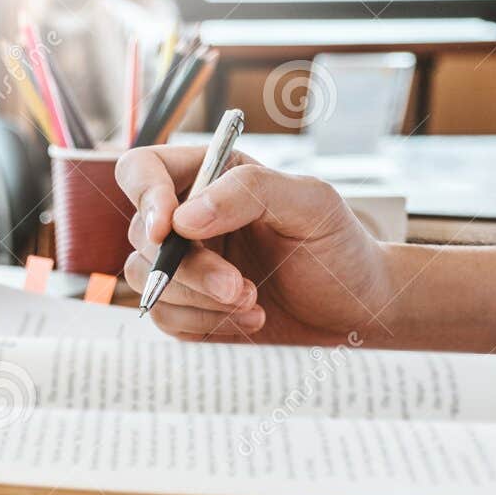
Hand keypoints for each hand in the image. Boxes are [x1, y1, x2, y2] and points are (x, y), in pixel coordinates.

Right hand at [117, 146, 392, 344]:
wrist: (351, 313)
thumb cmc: (337, 249)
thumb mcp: (312, 204)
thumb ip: (250, 190)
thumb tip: (184, 217)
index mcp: (211, 177)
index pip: (143, 171)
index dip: (145, 196)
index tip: (168, 231)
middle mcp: (188, 218)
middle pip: (143, 236)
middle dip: (190, 268)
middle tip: (239, 285)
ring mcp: (183, 266)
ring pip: (147, 280)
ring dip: (200, 300)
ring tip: (253, 301)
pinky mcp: (185, 308)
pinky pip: (164, 317)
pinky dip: (205, 323)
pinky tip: (247, 319)